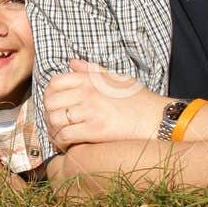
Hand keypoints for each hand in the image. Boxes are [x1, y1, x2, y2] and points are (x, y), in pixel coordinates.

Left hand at [44, 58, 164, 148]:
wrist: (159, 119)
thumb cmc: (140, 100)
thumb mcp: (117, 78)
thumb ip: (92, 70)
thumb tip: (72, 62)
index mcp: (91, 80)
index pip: (55, 82)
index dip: (49, 95)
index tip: (54, 105)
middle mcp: (88, 93)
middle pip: (50, 101)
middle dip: (48, 113)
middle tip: (55, 123)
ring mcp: (91, 111)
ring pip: (54, 119)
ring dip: (53, 129)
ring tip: (59, 135)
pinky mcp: (96, 130)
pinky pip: (65, 135)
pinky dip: (61, 141)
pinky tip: (67, 144)